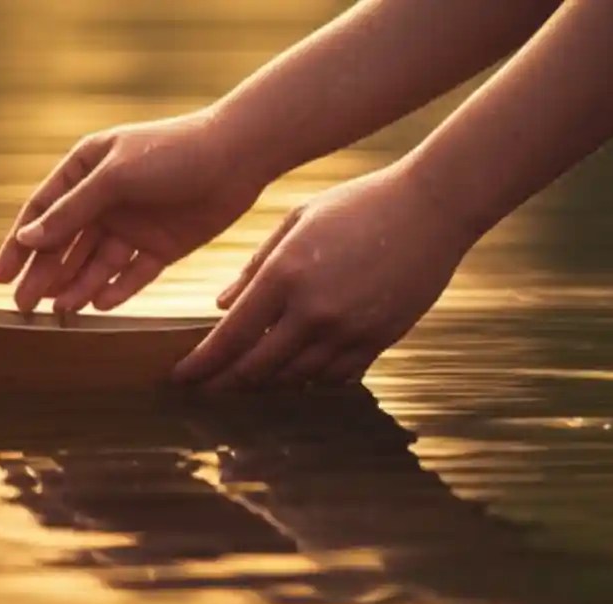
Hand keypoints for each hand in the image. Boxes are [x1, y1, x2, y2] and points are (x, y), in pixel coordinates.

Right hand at [0, 110, 269, 312]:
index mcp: (86, 169)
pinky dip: (115, 290)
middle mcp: (105, 200)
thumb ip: (71, 211)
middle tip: (24, 308)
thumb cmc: (172, 153)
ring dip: (76, 286)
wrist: (239, 156)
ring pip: (94, 264)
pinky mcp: (160, 248)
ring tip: (60, 311)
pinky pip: (130, 275)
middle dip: (44, 275)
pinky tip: (99, 305)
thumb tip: (27, 240)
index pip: (42, 212)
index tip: (1, 277)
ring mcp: (132, 225)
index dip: (19, 245)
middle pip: (65, 245)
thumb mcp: (116, 177)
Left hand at [174, 163, 480, 390]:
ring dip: (267, 383)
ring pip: (294, 378)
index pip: (230, 337)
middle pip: (257, 368)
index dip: (201, 365)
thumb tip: (222, 308)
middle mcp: (313, 310)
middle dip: (224, 384)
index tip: (180, 378)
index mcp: (285, 275)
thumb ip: (255, 267)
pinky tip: (298, 374)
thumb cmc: (358, 205)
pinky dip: (312, 380)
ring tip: (247, 382)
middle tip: (205, 390)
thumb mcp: (297, 222)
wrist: (432, 206)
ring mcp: (348, 330)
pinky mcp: (379, 340)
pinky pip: (336, 377)